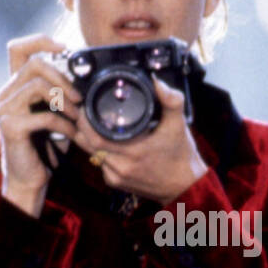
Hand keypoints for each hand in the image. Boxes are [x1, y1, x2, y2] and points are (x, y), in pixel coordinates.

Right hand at [0, 34, 83, 216]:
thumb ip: (60, 93)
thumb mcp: (54, 113)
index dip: (40, 41)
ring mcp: (4, 109)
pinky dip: (65, 125)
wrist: (29, 178)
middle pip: (34, 64)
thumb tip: (85, 77)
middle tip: (79, 97)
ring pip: (38, 86)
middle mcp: (5, 94)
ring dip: (65, 101)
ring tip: (77, 117)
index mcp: (14, 86)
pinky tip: (73, 134)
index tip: (63, 48)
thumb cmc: (44, 146)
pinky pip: (44, 116)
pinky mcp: (10, 127)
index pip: (18, 49)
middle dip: (63, 78)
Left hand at [70, 77, 208, 205]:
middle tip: (84, 110)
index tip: (86, 105)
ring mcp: (116, 176)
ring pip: (91, 154)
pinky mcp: (116, 182)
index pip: (95, 136)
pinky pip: (99, 163)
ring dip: (88, 138)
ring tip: (90, 122)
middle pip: (87, 144)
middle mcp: (121, 167)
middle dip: (82, 127)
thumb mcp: (178, 124)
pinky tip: (104, 140)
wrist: (185, 186)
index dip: (85, 121)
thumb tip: (157, 81)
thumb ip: (171, 100)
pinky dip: (98, 150)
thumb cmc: (181, 155)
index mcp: (133, 152)